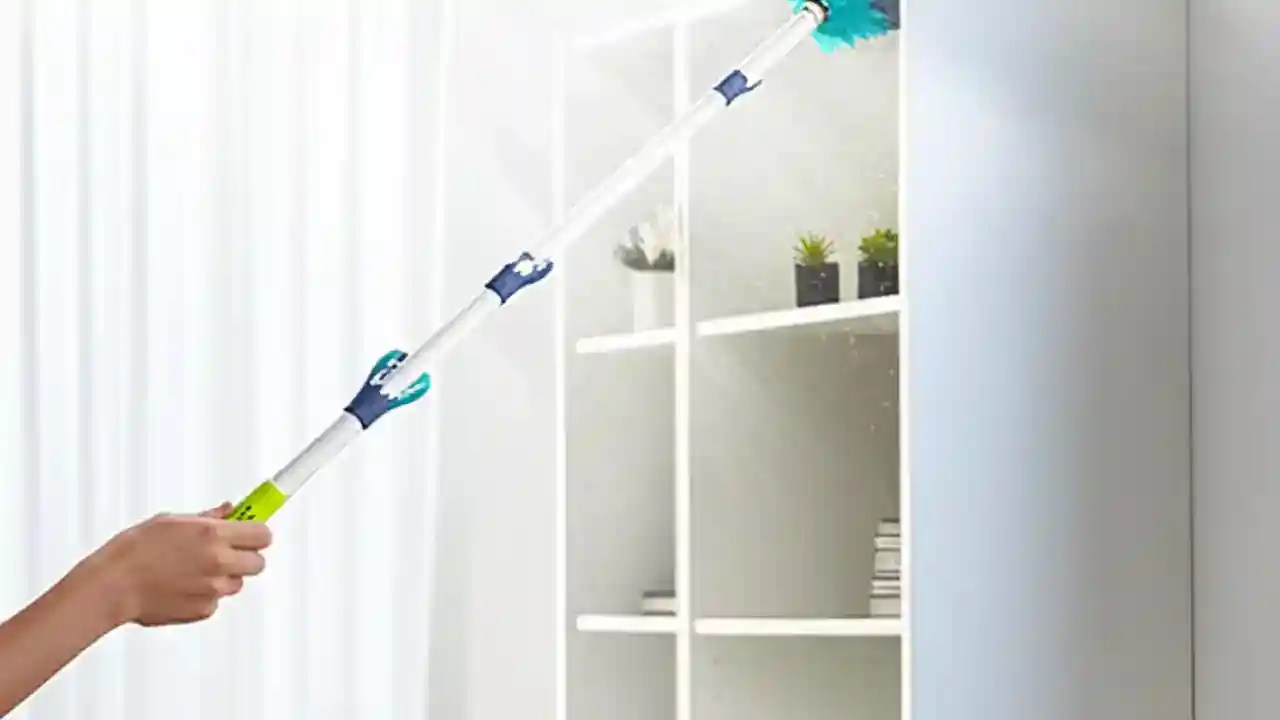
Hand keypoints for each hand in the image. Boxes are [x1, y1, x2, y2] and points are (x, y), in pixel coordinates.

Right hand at [84, 503, 272, 626]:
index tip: (250, 535)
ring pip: (237, 583)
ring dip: (224, 578)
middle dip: (245, 558)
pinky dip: (204, 595)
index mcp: (214, 534)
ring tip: (192, 572)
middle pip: (259, 563)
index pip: (263, 535)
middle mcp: (219, 561)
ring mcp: (213, 589)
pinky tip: (180, 588)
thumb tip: (230, 509)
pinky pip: (216, 601)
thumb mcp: (172, 521)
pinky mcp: (204, 610)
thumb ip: (208, 517)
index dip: (257, 535)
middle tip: (225, 554)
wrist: (111, 585)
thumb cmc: (136, 549)